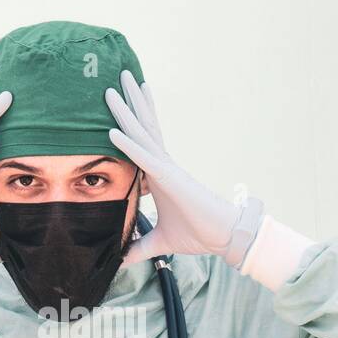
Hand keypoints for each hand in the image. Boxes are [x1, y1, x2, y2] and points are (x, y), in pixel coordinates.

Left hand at [105, 71, 262, 267]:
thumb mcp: (160, 242)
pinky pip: (145, 158)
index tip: (120, 101)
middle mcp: (163, 165)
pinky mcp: (170, 179)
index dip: (131, 120)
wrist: (223, 238)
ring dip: (126, 109)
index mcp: (160, 174)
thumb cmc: (197, 234)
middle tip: (115, 77)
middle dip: (129, 101)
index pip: (142, 141)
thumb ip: (139, 247)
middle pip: (142, 126)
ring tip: (113, 86)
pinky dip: (129, 144)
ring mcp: (167, 168)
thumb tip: (120, 259)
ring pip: (142, 133)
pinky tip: (113, 130)